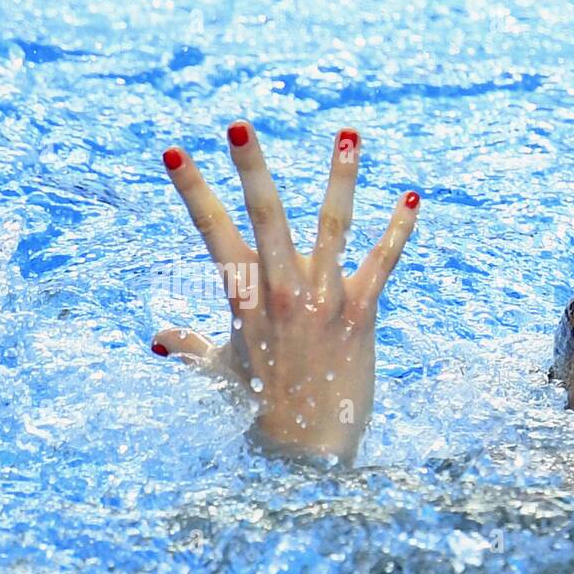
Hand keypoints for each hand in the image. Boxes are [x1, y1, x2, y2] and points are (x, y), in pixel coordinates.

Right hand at [151, 120, 418, 462]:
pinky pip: (382, 262)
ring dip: (341, 178)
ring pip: (331, 226)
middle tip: (239, 124)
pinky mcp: (360, 314)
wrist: (303, 449)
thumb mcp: (218, 372)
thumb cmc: (259, 409)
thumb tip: (160, 339)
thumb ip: (190, 346)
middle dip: (251, 168)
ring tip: (348, 134)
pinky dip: (399, 229)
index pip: (211, 232)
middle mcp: (281, 291)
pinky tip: (413, 196)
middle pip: (264, 217)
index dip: (193, 190)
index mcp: (243, 297)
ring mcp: (323, 301)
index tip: (175, 151)